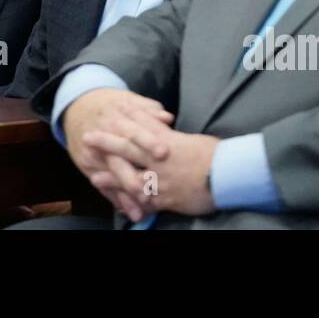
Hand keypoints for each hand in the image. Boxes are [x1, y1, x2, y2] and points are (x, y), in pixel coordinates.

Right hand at [61, 88, 173, 219]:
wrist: (77, 107)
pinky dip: (116, 199)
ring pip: (110, 177)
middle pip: (119, 158)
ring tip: (140, 209)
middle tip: (148, 192)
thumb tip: (167, 118)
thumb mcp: (127, 100)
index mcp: (116, 119)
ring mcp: (94, 155)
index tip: (164, 153)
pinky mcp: (89, 168)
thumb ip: (148, 109)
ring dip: (125, 194)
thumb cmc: (110, 105)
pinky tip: (129, 210)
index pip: (133, 131)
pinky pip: (103, 186)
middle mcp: (103, 138)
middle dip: (132, 176)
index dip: (149, 142)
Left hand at [85, 127, 220, 219]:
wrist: (230, 176)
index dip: (124, 119)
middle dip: (107, 143)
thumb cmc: (215, 154)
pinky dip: (132, 204)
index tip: (111, 111)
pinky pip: (146, 203)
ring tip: (94, 177)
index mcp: (168, 141)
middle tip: (88, 138)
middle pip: (129, 148)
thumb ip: (171, 135)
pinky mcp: (167, 198)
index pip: (142, 126)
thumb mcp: (191, 139)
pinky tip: (120, 206)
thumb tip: (161, 126)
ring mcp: (162, 180)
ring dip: (112, 178)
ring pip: (132, 177)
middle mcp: (161, 159)